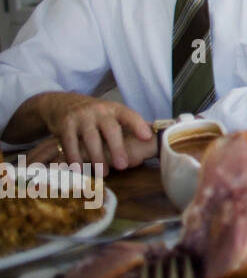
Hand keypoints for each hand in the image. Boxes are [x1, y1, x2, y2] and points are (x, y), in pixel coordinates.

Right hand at [36, 93, 155, 172]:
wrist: (62, 103)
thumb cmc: (95, 115)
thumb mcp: (111, 114)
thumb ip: (127, 125)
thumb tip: (153, 140)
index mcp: (114, 109)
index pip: (129, 115)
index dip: (138, 125)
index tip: (147, 137)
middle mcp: (99, 111)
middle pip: (110, 129)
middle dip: (117, 148)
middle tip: (123, 166)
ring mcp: (81, 117)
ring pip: (91, 138)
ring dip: (97, 157)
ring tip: (104, 173)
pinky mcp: (65, 125)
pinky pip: (70, 143)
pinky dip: (75, 157)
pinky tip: (80, 170)